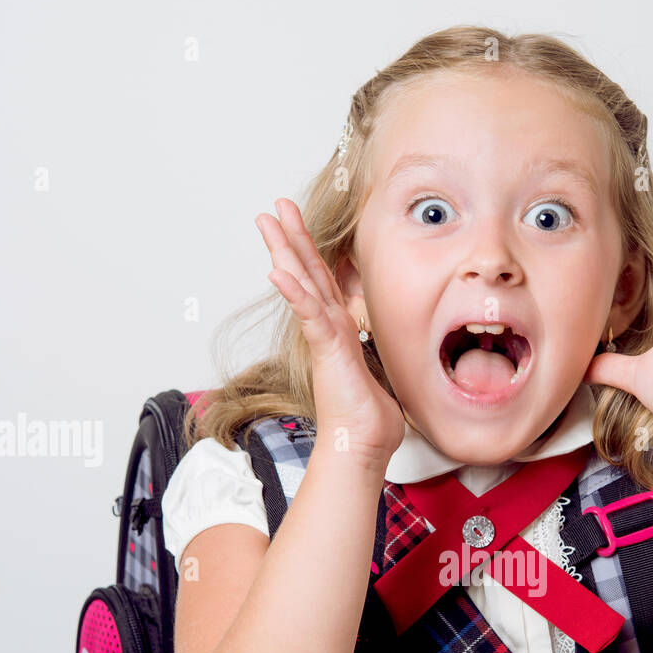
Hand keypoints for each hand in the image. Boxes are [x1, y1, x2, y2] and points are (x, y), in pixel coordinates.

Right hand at [256, 199, 405, 461]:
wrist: (362, 445)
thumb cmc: (371, 418)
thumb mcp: (379, 371)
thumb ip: (375, 351)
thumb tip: (384, 346)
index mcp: (340, 330)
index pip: (323, 282)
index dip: (311, 252)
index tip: (298, 225)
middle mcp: (328, 329)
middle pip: (306, 273)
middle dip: (291, 238)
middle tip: (273, 208)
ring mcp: (324, 338)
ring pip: (303, 285)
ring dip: (286, 251)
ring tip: (268, 222)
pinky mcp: (327, 350)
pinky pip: (310, 315)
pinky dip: (295, 293)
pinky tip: (279, 271)